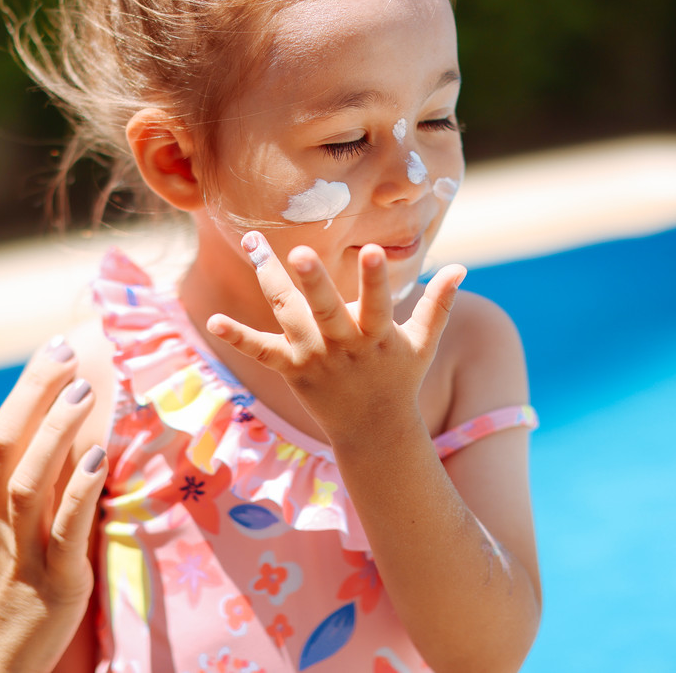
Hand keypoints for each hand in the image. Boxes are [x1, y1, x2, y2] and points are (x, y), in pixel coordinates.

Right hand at [0, 339, 107, 672]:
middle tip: (67, 352)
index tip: (52, 349)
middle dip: (38, 394)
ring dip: (59, 431)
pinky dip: (81, 490)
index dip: (26, 390)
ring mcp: (24, 549)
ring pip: (35, 479)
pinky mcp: (58, 580)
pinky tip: (99, 456)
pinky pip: (67, 527)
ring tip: (84, 389)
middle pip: (9, 445)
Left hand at [206, 232, 465, 443]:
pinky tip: (213, 320)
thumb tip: (462, 268)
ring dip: (272, 281)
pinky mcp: (292, 368)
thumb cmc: (399, 377)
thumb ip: (439, 304)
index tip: (372, 250)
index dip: (376, 279)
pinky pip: (261, 351)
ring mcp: (314, 357)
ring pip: (290, 315)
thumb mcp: (424, 343)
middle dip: (313, 281)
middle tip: (299, 252)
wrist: (373, 431)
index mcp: (377, 336)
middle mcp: (343, 345)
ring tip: (255, 244)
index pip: (378, 303)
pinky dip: (238, 337)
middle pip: (325, 309)